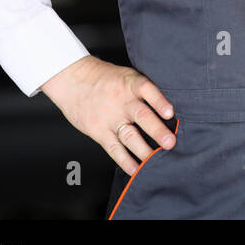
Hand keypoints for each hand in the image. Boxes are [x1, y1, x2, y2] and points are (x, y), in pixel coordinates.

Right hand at [39, 54, 175, 176]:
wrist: (73, 80)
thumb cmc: (105, 78)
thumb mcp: (127, 75)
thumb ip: (145, 89)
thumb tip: (171, 103)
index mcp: (131, 84)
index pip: (148, 91)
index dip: (159, 102)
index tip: (170, 113)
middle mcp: (122, 101)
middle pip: (142, 116)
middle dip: (157, 131)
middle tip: (170, 143)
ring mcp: (110, 118)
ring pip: (130, 136)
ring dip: (144, 150)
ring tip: (155, 161)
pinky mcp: (99, 131)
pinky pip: (114, 148)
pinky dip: (125, 160)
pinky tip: (135, 169)